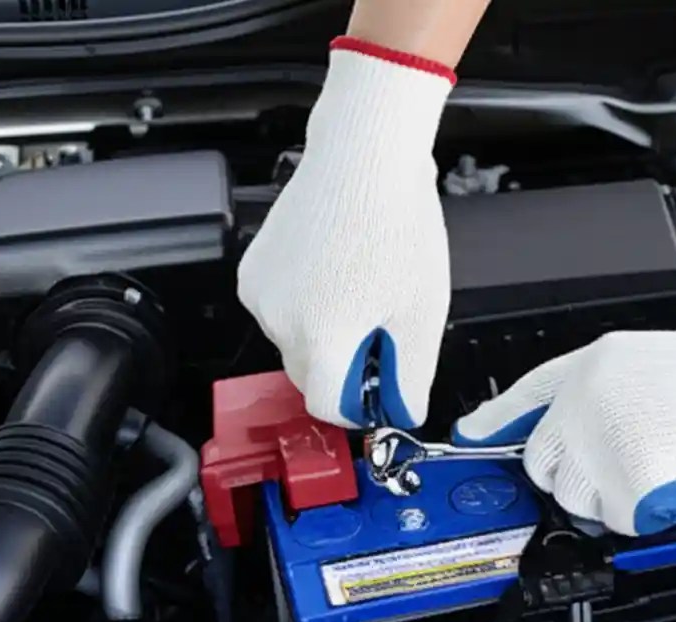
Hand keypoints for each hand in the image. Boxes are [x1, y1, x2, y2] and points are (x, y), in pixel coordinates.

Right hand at [238, 38, 454, 427]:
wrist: (363, 156)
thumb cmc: (395, 221)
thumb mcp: (422, 311)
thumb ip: (411, 375)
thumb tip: (404, 411)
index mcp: (322, 338)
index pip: (329, 406)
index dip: (361, 405)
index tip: (382, 389)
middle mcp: (279, 320)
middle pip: (310, 375)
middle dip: (345, 364)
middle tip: (383, 327)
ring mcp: (260, 292)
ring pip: (294, 340)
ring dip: (326, 331)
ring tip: (363, 286)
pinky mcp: (253, 268)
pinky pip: (280, 307)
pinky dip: (306, 302)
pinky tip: (338, 269)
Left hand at [453, 262, 675, 534]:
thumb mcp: (652, 365)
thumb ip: (608, 396)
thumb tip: (584, 440)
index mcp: (591, 364)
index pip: (524, 394)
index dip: (494, 419)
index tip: (467, 435)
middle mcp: (584, 399)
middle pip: (543, 463)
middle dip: (574, 479)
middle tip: (617, 473)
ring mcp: (601, 440)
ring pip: (576, 499)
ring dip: (612, 499)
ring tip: (661, 468)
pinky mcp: (627, 479)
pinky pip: (618, 521)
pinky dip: (646, 515)